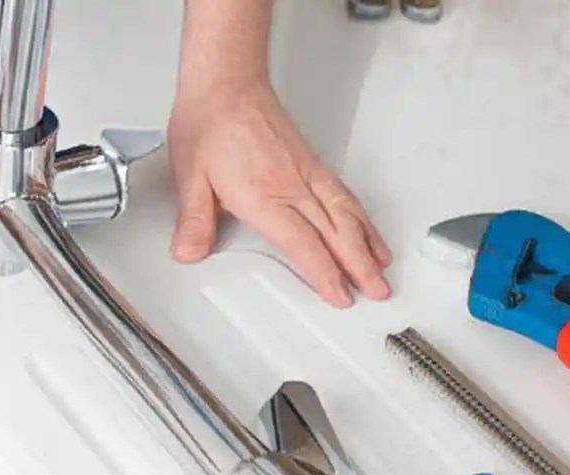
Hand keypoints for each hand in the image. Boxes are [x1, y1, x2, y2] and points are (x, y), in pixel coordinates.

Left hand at [166, 80, 391, 307]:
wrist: (226, 84)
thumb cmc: (209, 125)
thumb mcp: (189, 178)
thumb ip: (193, 220)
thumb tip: (188, 253)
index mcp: (264, 196)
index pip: (302, 244)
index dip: (323, 273)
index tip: (339, 296)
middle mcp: (292, 185)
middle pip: (336, 232)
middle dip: (359, 266)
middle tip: (377, 292)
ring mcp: (306, 172)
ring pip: (347, 213)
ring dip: (367, 243)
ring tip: (381, 268)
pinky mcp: (310, 162)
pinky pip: (344, 194)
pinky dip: (361, 216)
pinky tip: (366, 228)